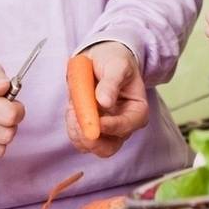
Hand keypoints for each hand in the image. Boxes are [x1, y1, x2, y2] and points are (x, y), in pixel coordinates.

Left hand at [66, 42, 148, 158]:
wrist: (102, 60)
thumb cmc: (115, 62)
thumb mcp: (117, 66)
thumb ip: (112, 82)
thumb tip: (105, 102)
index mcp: (137, 111)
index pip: (127, 126)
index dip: (112, 127)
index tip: (97, 122)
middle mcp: (123, 126)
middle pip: (109, 148)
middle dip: (91, 139)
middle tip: (78, 121)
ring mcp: (106, 131)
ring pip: (90, 146)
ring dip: (77, 130)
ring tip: (73, 106)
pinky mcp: (90, 129)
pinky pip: (78, 138)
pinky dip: (71, 126)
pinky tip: (71, 108)